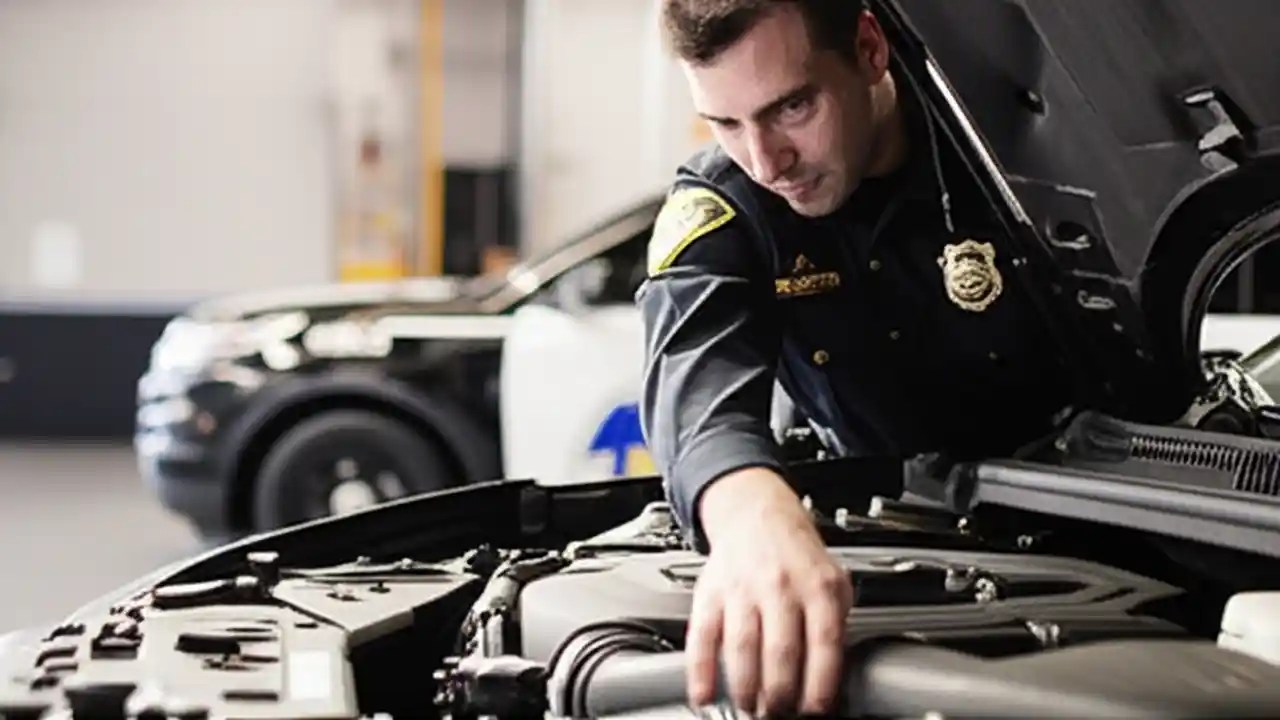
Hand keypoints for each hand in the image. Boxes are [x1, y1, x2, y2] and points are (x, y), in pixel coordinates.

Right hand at [688, 468, 853, 715]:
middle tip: (778, 714)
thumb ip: (834, 625)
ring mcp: (742, 589)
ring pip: (742, 648)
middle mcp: (779, 586)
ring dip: (745, 689)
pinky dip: (700, 671)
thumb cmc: (797, 556)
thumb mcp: (832, 581)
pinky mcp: (710, 593)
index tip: (814, 709)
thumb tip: (830, 680)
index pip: (824, 644)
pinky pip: (702, 637)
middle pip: (780, 652)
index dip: (819, 684)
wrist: (757, 515)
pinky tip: (704, 694)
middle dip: (779, 696)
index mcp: (817, 587)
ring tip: (749, 709)